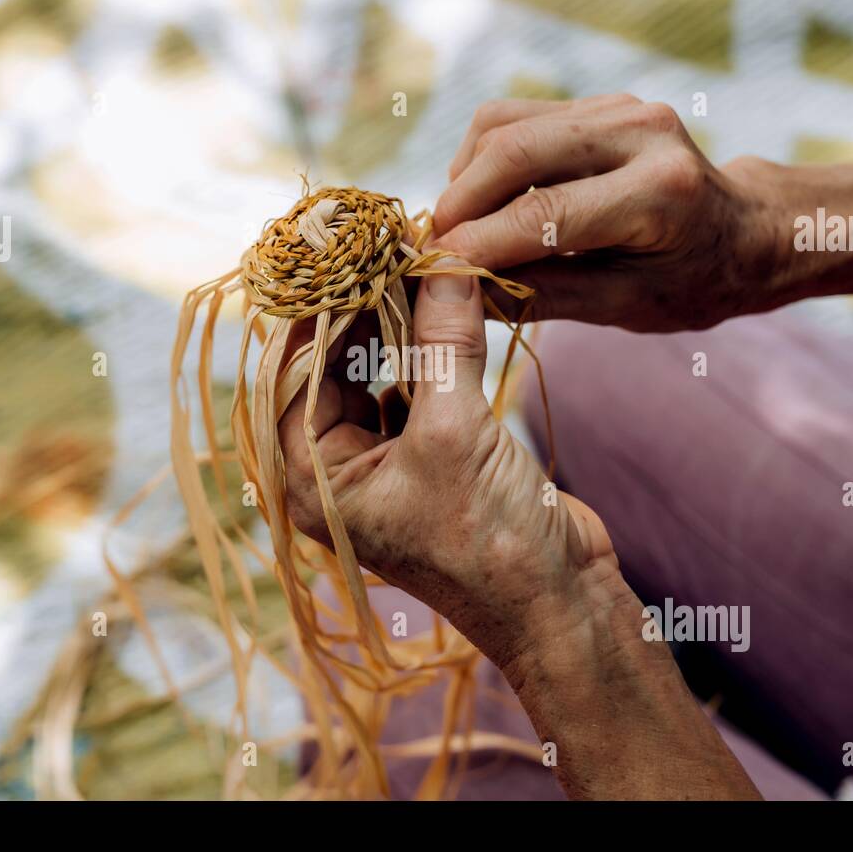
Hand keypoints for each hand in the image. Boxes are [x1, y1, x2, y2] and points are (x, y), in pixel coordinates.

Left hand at [277, 259, 616, 670]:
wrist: (559, 604)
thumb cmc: (492, 542)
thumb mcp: (457, 432)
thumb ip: (444, 342)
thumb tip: (442, 258)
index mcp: (314, 482)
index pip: (293, 374)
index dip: (320, 309)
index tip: (348, 251)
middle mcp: (337, 473)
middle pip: (331, 370)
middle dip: (363, 311)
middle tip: (391, 248)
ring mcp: (383, 466)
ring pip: (374, 375)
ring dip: (398, 326)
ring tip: (420, 267)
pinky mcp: (427, 458)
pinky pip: (413, 390)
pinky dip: (429, 352)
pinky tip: (447, 311)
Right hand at [432, 94, 786, 331]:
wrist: (746, 230)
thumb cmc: (693, 283)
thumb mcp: (626, 307)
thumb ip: (543, 295)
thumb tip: (460, 294)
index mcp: (660, 192)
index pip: (545, 214)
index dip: (478, 243)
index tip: (432, 270)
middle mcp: (641, 131)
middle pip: (514, 150)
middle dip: (459, 201)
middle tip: (429, 247)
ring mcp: (619, 106)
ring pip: (504, 125)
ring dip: (465, 177)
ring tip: (456, 229)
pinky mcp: (599, 102)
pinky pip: (516, 119)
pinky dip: (484, 160)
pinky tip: (482, 202)